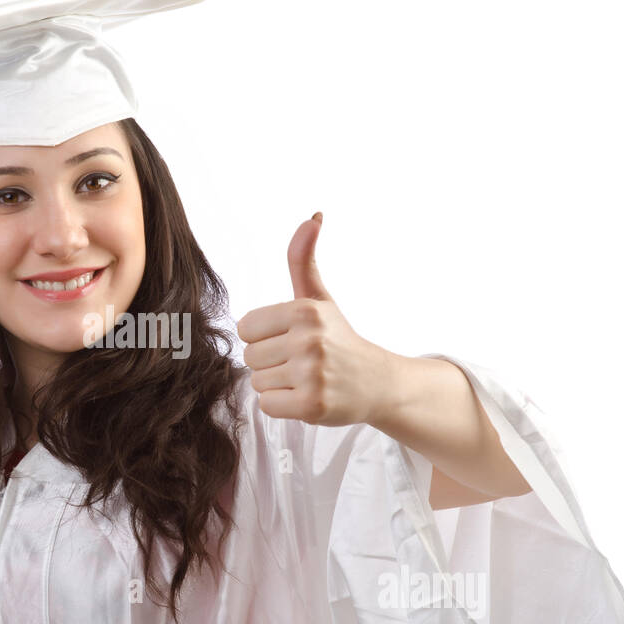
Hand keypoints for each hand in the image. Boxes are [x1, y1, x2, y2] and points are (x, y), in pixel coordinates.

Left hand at [236, 212, 398, 426]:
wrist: (377, 382)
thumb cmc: (339, 338)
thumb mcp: (319, 298)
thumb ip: (303, 260)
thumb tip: (312, 217)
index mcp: (305, 311)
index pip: (246, 328)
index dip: (264, 337)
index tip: (290, 339)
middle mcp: (309, 340)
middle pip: (249, 357)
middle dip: (270, 362)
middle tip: (300, 362)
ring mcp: (312, 374)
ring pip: (258, 382)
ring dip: (277, 384)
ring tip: (305, 378)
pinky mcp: (312, 405)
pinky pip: (268, 405)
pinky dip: (283, 405)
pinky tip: (306, 397)